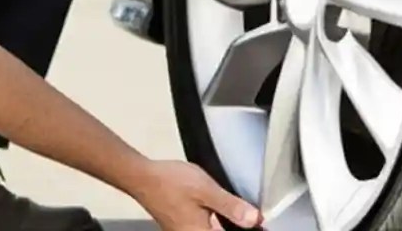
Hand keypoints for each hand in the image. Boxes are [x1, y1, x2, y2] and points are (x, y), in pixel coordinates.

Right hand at [131, 160, 263, 230]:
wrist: (142, 177)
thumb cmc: (170, 182)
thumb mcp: (206, 190)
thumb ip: (231, 206)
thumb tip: (255, 220)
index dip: (247, 229)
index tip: (259, 221)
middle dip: (236, 225)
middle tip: (251, 215)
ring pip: (213, 230)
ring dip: (225, 223)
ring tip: (240, 212)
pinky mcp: (181, 226)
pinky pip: (203, 228)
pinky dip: (214, 222)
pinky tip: (217, 210)